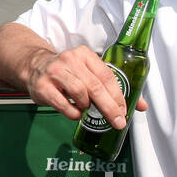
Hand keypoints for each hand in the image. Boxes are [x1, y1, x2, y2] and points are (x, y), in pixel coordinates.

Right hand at [24, 46, 147, 127]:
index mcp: (84, 54)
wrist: (35, 66)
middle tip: (117, 121)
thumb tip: (141, 105)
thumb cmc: (68, 73)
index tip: (123, 110)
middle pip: (95, 86)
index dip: (117, 94)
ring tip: (87, 109)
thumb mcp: (89, 73)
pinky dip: (72, 112)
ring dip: (87, 106)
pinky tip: (75, 113)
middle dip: (109, 106)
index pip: (106, 75)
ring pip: (79, 92)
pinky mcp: (42, 86)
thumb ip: (113, 87)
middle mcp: (69, 60)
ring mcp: (54, 72)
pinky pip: (62, 103)